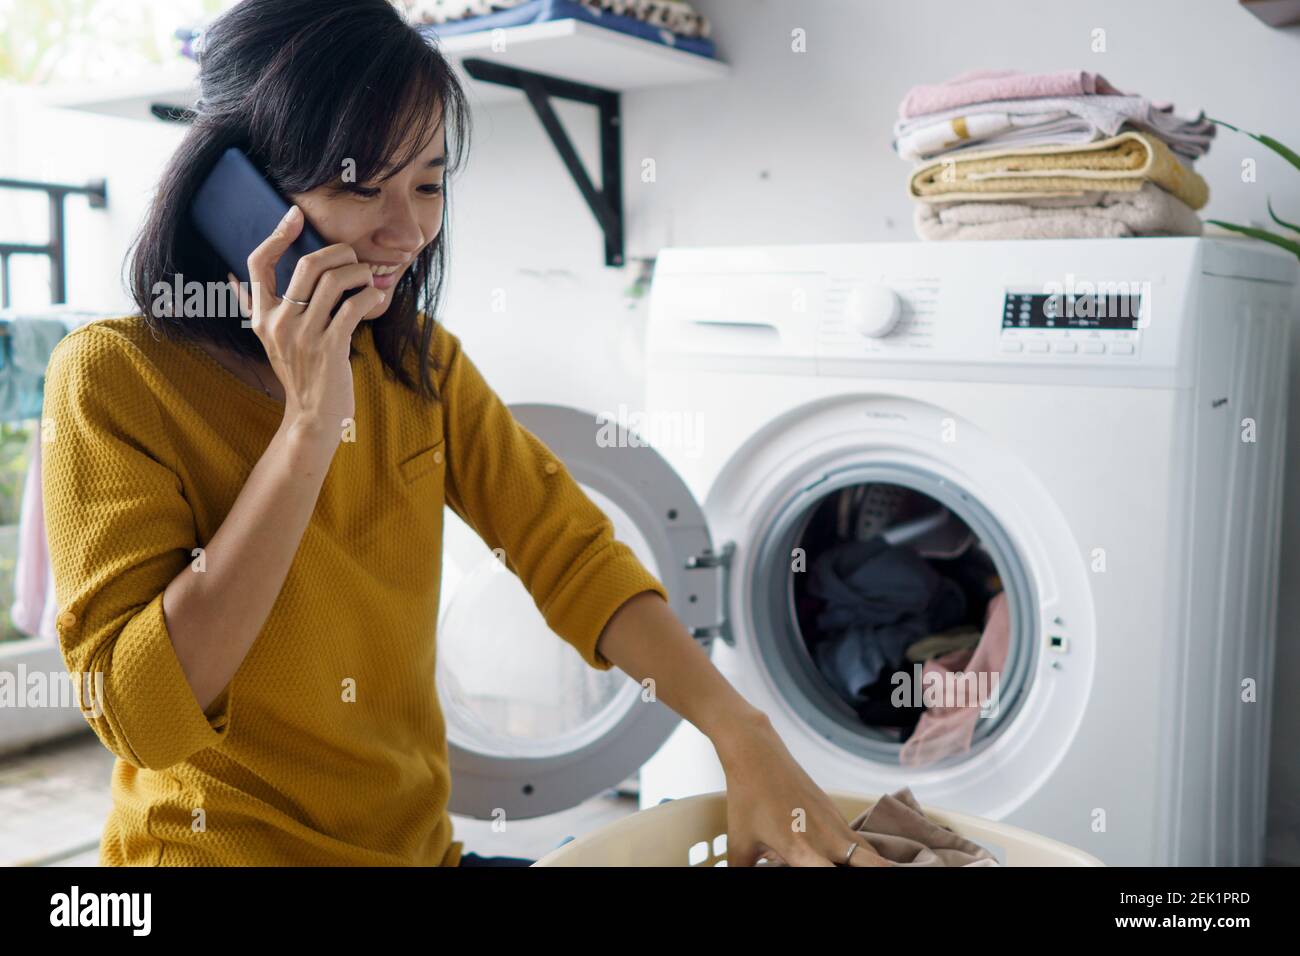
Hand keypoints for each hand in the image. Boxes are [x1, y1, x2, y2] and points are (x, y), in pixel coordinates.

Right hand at [231, 204, 384, 431]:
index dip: (276, 234)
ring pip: (335, 281)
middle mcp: (279, 323)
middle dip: (338, 252)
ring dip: (360, 272)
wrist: (313, 417)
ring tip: (369, 277)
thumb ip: (253, 309)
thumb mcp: (269, 341)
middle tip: (353, 257)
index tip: (295, 216)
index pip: (257, 263)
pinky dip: (370, 294)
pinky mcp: (331, 348)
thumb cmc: (299, 373)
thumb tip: (231, 278)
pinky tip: (376, 295)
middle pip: (307, 264)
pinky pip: (354, 305)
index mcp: (262, 317)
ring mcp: (304, 336)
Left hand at [713, 712, 889, 866]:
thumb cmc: (746, 798)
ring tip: (872, 870)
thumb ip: (743, 869)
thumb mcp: (739, 843)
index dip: (846, 881)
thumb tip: (734, 880)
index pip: (833, 876)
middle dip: (881, 871)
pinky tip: (853, 861)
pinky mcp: (835, 812)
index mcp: (800, 851)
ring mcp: (835, 823)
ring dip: (874, 865)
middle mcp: (826, 839)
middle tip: (888, 873)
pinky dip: (864, 854)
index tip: (839, 875)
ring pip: (870, 853)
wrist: (757, 755)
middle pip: (872, 864)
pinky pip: (859, 840)